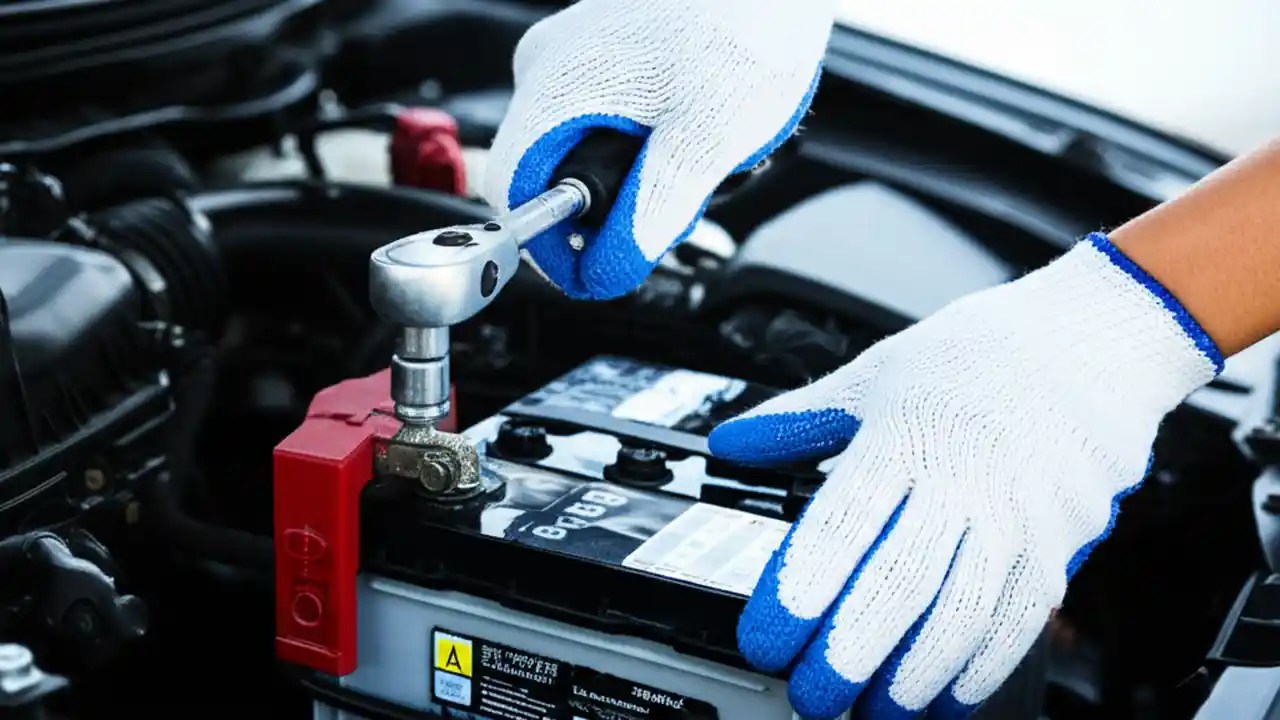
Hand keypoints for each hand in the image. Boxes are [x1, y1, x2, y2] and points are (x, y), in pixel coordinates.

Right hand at [482, 0, 834, 298]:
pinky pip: (607, 114)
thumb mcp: (706, 140)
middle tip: (678, 205)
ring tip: (704, 156)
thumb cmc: (748, 22)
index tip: (599, 268)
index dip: (553, 246)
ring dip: (639, 171)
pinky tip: (700, 125)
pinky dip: (649, 136)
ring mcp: (575, 50)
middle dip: (613, 206)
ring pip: (584, 145)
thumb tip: (608, 270)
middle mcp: (549, 65)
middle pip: (553, 173)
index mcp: (554, 88)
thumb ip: (652, 214)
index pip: (514, 193)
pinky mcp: (607, 46)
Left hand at [708, 233, 1221, 718]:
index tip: (767, 636)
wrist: (1091, 339)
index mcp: (903, 437)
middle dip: (849, 652)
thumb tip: (731, 442)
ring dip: (913, 674)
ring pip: (961, 613)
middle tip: (812, 694)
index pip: (841, 526)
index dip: (799, 591)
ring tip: (875, 712)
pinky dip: (982, 667)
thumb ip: (799, 420)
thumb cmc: (979, 355)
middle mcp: (961, 480)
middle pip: (899, 582)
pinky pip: (1021, 619)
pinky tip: (947, 696)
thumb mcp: (875, 374)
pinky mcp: (1061, 542)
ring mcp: (1017, 515)